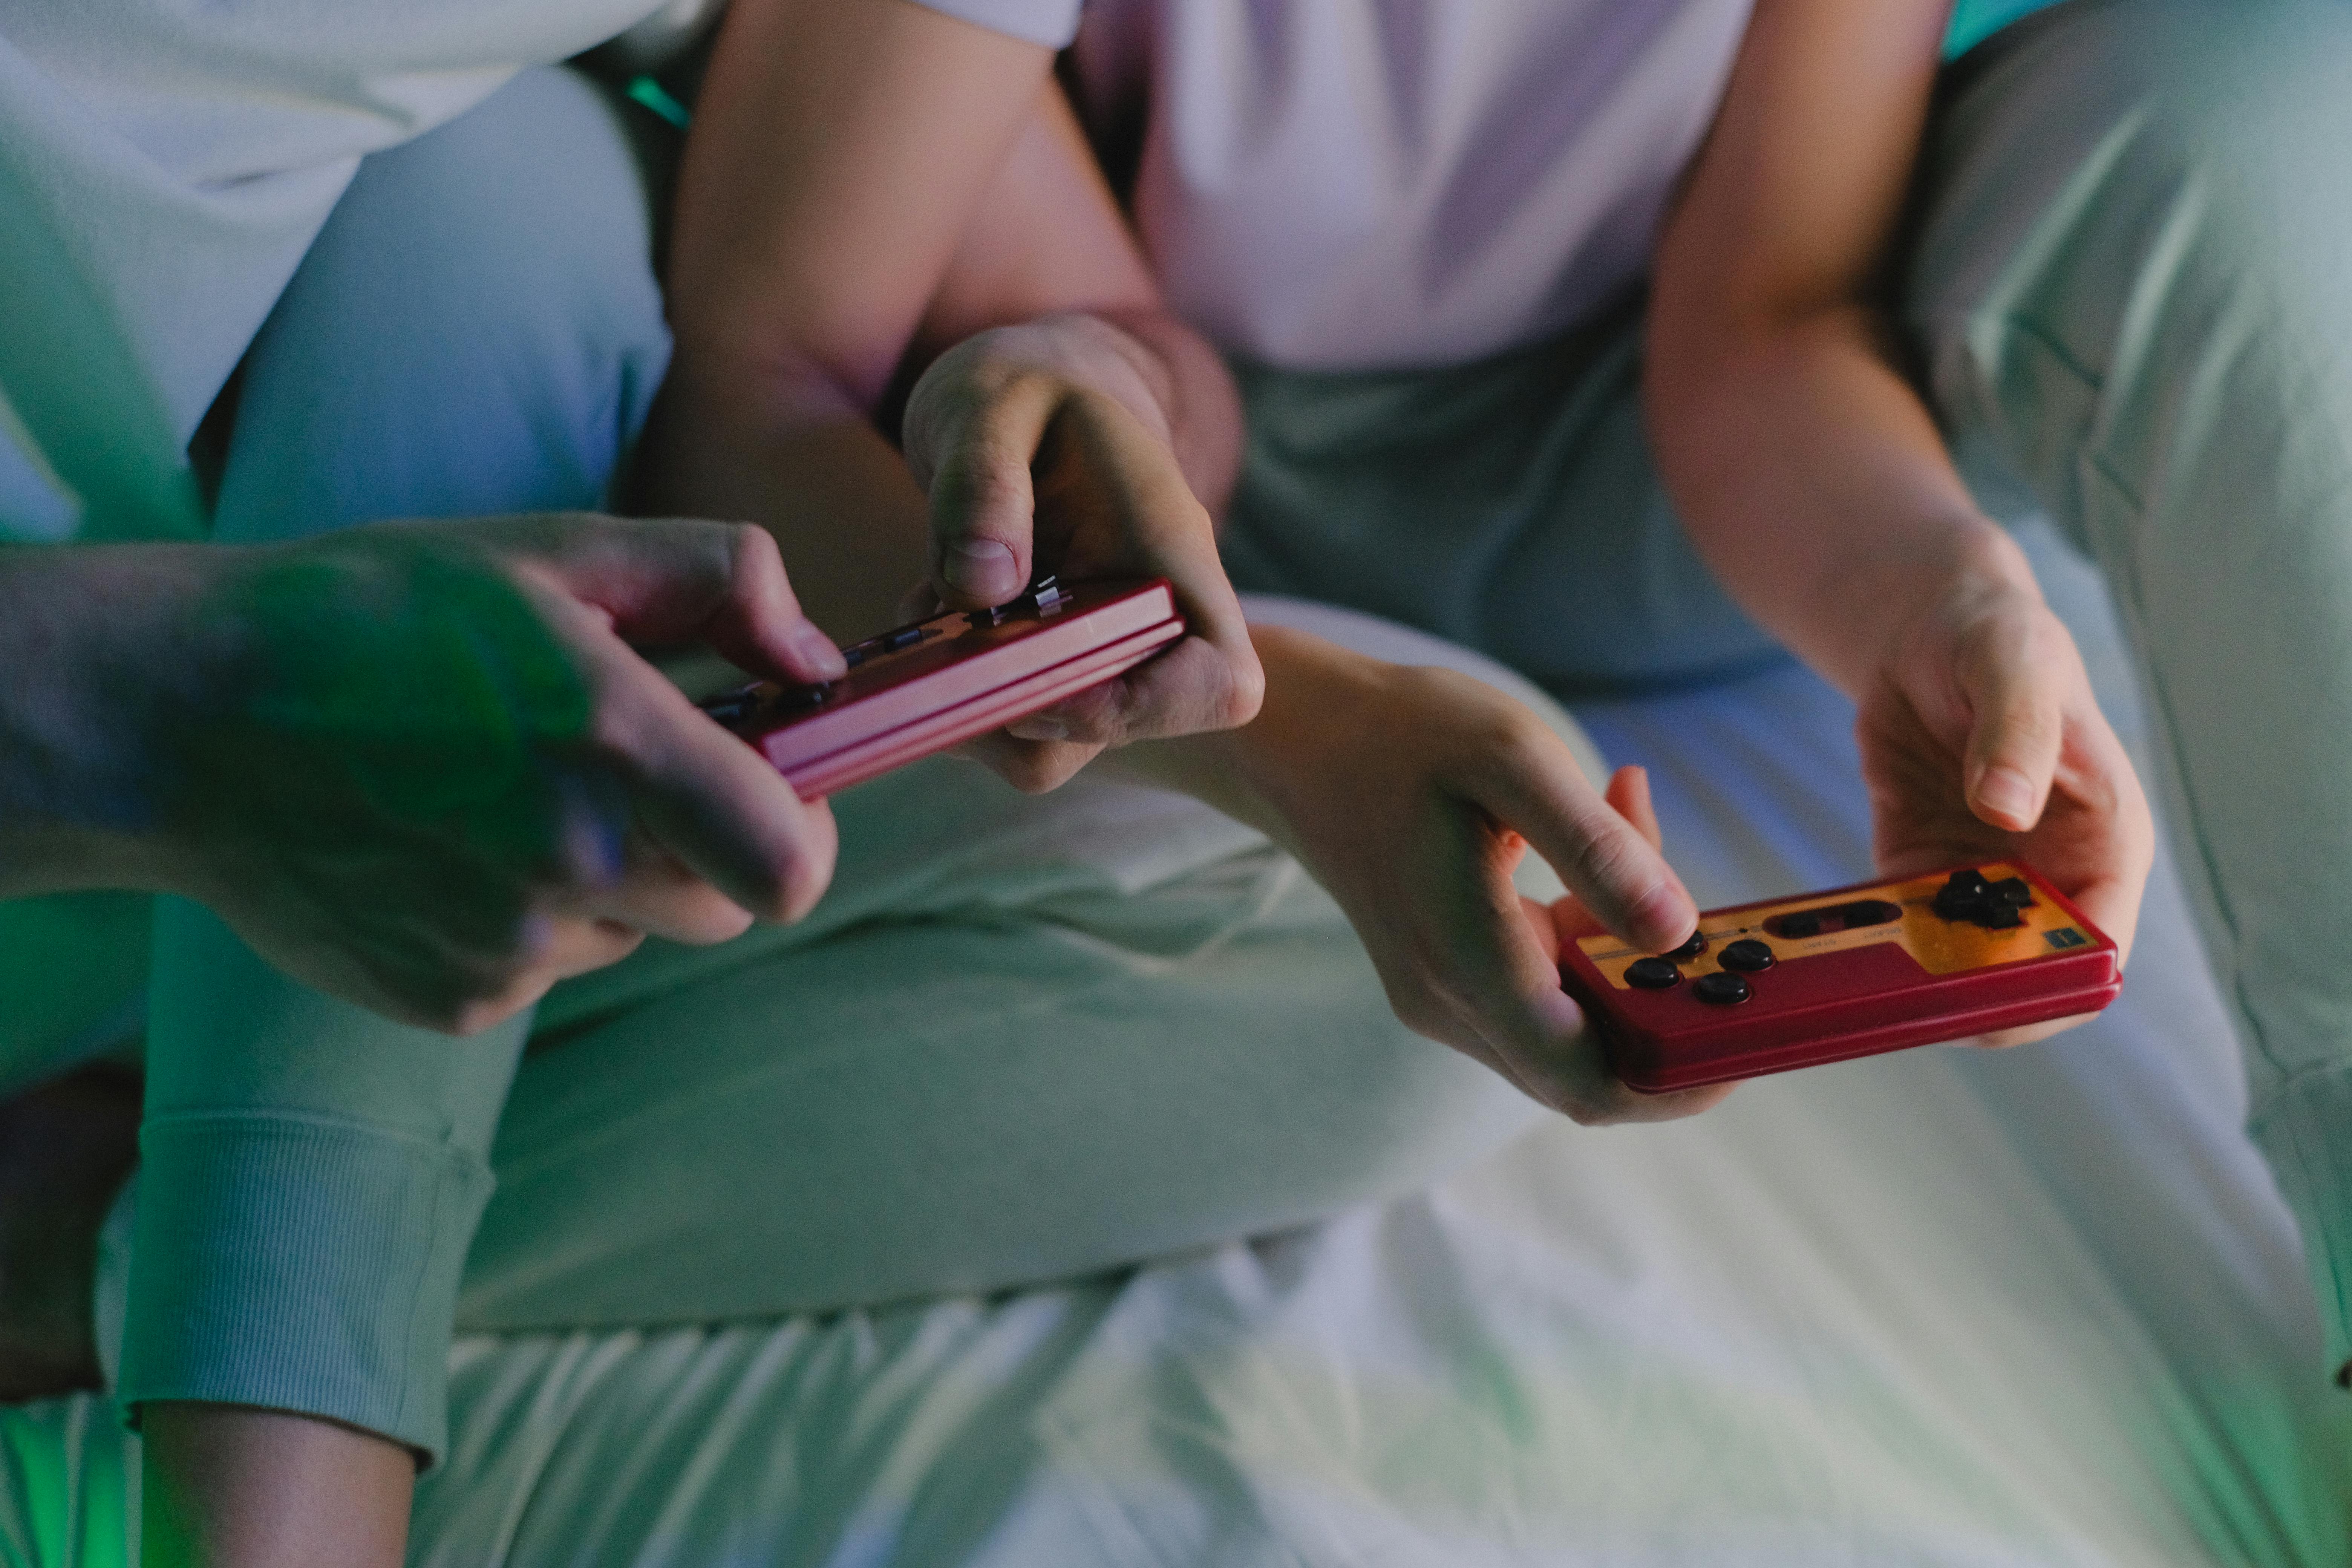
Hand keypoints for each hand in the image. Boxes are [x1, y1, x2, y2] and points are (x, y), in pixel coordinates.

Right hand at [131, 515, 843, 1032]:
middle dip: (705, 845)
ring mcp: (510, 950)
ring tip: (499, 795)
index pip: (791, 863)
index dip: (802, 829)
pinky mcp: (455, 1001)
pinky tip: (441, 845)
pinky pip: (545, 967)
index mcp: (611, 747)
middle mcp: (569, 868)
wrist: (182, 720)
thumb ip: (719, 584)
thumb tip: (815, 661)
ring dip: (606, 877)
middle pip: (727, 905)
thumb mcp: (555, 552)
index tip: (769, 783)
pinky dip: (523, 917)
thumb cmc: (375, 619)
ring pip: (634, 932)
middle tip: (618, 769)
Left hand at [901, 313, 1261, 789]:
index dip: (1149, 710)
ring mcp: (1099, 653)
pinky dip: (951, 687)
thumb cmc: (1022, 386)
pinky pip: (1000, 719)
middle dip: (1014, 711)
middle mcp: (1147, 618)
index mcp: (1169, 551)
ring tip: (932, 604)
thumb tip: (985, 587)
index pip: (1221, 683)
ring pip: (1046, 744)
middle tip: (947, 631)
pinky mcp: (1049, 667)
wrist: (1026, 394)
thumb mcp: (990, 400)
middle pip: (1117, 734)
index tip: (1053, 680)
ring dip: (968, 701)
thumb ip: (982, 483)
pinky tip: (935, 614)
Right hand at [1137, 627, 1728, 1123]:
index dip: (1680, 1083)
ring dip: (1632, 957)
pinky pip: (1544, 983)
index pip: (1591, 1082)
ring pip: (1572, 1022)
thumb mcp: (1513, 759)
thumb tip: (1679, 932)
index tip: (1747, 1040)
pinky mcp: (1447, 969)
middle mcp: (1450, 1002)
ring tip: (1641, 829)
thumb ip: (1599, 849)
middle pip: (1590, 1066)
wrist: (1296, 737)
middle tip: (1730, 935)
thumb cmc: (1402, 735)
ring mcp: (1444, 993)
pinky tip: (1606, 832)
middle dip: (1671, 1015)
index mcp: (1470, 965)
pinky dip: (1593, 933)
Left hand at [1857, 573, 2154, 1044]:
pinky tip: (1850, 946)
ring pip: (1968, 962)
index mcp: (2107, 838)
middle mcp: (2053, 871)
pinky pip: (1909, 926)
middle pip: (2034, 971)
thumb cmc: (1994, 638)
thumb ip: (2018, 735)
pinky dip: (1884, 943)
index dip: (2059, 981)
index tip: (2003, 1001)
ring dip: (1929, 980)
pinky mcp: (1924, 867)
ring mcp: (1987, 877)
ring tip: (1878, 986)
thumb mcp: (2013, 668)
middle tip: (1925, 1007)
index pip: (2103, 942)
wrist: (1926, 630)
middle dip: (1988, 998)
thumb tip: (2006, 809)